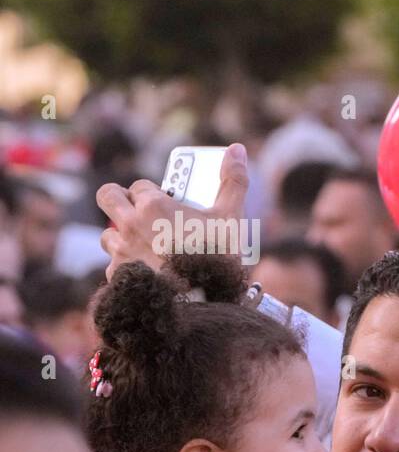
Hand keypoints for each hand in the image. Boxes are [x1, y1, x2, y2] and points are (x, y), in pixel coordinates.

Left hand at [95, 143, 249, 280]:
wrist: (201, 302)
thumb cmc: (216, 259)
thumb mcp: (232, 218)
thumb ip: (234, 181)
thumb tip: (237, 149)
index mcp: (154, 205)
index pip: (140, 186)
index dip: (152, 192)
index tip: (166, 203)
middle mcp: (131, 223)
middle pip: (108, 196)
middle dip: (119, 198)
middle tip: (139, 210)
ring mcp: (121, 250)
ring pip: (107, 234)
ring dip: (121, 235)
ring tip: (143, 245)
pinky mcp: (119, 276)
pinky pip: (114, 266)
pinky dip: (127, 267)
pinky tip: (145, 273)